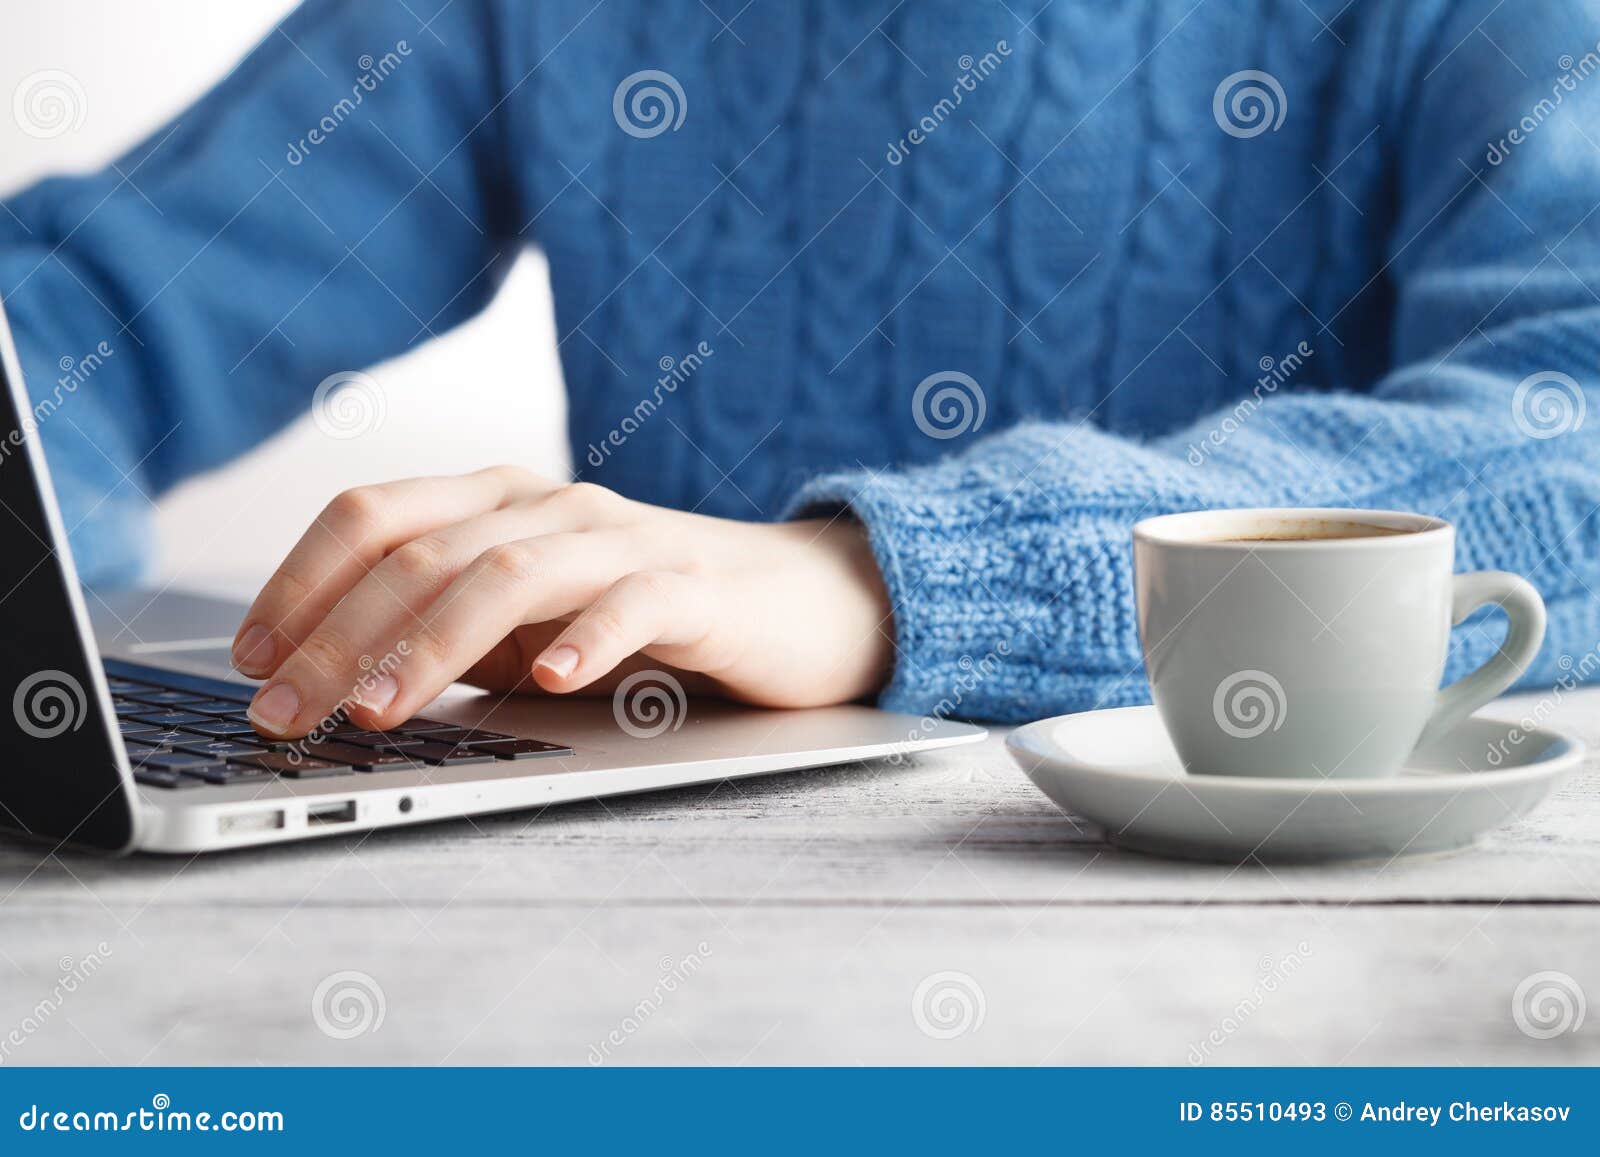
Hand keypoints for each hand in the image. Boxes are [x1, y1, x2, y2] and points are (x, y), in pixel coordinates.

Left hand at [230, 467, 893, 736]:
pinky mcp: (695, 589)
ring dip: (434, 642)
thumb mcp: (527, 623)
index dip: (301, 581)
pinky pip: (635, 603)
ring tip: (380, 711)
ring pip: (512, 572)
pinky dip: (588, 639)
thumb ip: (447, 633)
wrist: (795, 603)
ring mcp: (624, 541)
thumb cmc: (643, 616)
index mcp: (497, 501)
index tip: (251, 658)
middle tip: (289, 711)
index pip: (375, 515)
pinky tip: (553, 682)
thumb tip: (330, 683)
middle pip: (426, 551)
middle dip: (340, 633)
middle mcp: (551, 507)